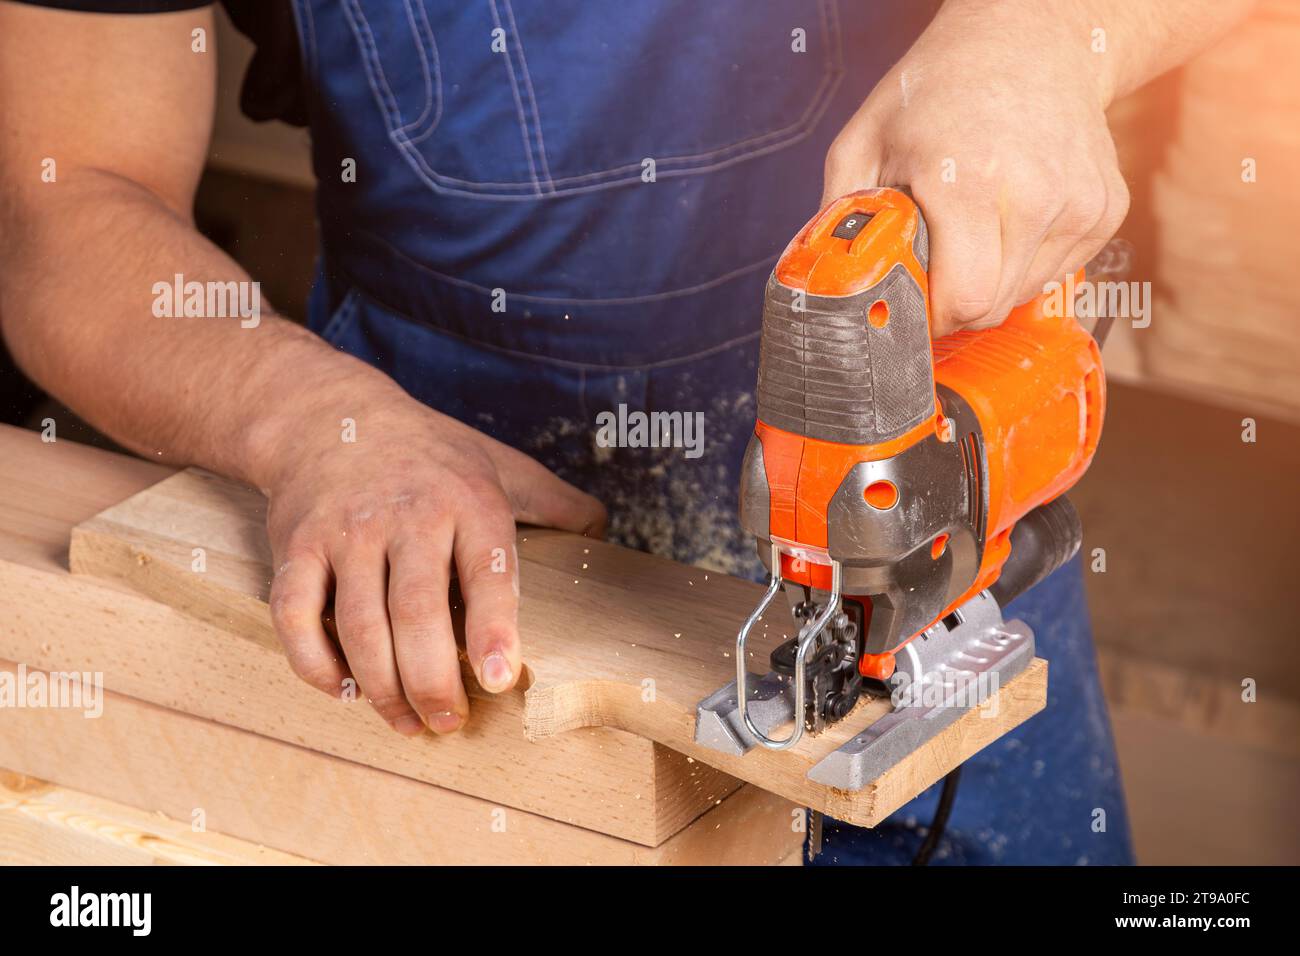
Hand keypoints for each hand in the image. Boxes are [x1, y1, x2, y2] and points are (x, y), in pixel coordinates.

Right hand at [262, 387, 605, 734]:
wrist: (329, 417)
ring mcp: (347, 532)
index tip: (501, 679)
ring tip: (407, 721)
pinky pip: (295, 615)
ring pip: (359, 625)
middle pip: (418, 612)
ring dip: (382, 687)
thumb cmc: (429, 454)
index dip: (494, 630)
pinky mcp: (297, 546)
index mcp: (469, 501)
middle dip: (434, 681)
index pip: (487, 572)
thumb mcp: (500, 465)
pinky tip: (344, 690)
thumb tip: (603, 532)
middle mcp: (407, 516)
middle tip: (448, 721)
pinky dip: (315, 663)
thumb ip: (554, 501)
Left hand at [822, 0, 1129, 336]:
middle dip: (955, 302)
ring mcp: (1079, 204)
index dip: (930, 314)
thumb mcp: (865, 139)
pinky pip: (1056, 272)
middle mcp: (1035, 195)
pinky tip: (1010, 215)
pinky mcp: (1106, 209)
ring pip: (1023, 295)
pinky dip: (1026, 260)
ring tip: (973, 227)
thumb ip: (840, 215)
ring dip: (990, 280)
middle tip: (935, 265)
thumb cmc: (940, 87)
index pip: (963, 299)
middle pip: (991, 307)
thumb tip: (831, 280)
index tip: (912, 299)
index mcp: (969, 180)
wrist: (1032, 37)